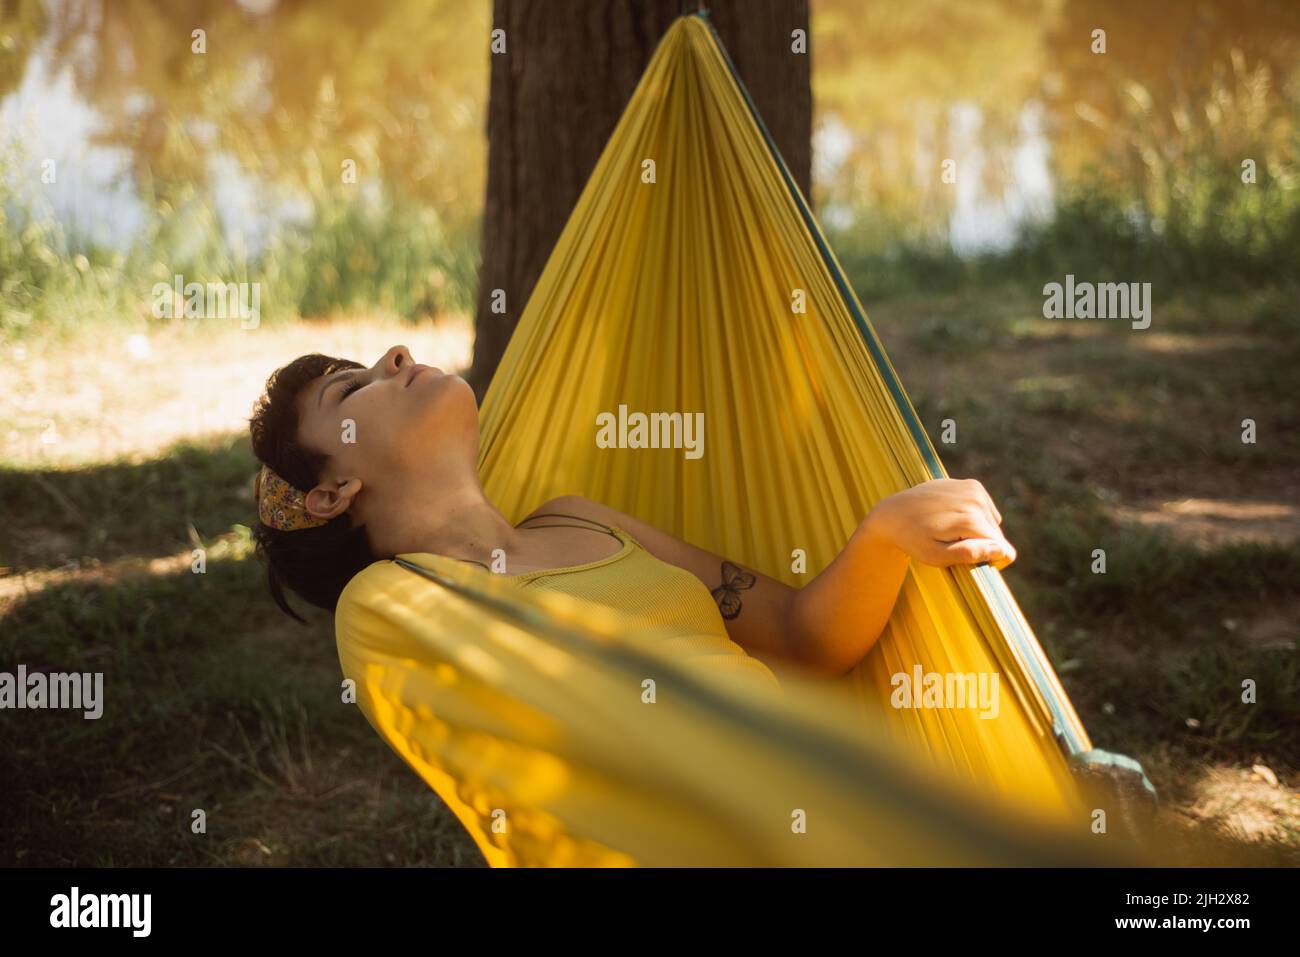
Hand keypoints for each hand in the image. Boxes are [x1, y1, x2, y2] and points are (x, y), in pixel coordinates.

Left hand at [862, 478, 1015, 569]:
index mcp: (970, 519)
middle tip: (950, 543)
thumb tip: (1001, 550)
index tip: (967, 560)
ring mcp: (973, 489)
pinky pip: (985, 509)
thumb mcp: (935, 556)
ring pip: (993, 522)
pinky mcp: (971, 484)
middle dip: (981, 543)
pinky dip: (975, 516)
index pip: (1001, 548)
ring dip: (978, 530)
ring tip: (950, 531)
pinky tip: (953, 518)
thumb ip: (969, 554)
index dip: (988, 559)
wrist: (894, 513)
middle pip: (996, 534)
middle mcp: (975, 500)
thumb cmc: (913, 539)